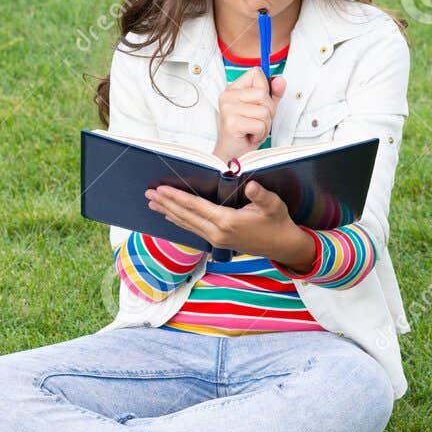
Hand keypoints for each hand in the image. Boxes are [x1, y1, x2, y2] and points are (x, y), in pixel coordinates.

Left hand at [146, 180, 315, 269]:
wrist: (283, 246)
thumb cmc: (277, 222)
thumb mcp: (273, 205)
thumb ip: (260, 195)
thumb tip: (252, 185)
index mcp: (227, 222)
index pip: (196, 207)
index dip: (177, 197)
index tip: (162, 189)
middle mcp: (217, 233)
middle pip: (186, 216)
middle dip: (166, 204)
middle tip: (148, 194)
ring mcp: (216, 239)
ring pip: (187, 224)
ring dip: (169, 213)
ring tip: (153, 204)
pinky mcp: (218, 242)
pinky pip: (193, 230)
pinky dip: (180, 221)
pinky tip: (171, 216)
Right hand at [213, 68, 286, 160]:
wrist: (233, 154)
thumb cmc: (246, 132)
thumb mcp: (262, 109)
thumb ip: (273, 94)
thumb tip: (280, 80)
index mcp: (233, 89)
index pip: (256, 73)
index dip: (265, 89)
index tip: (258, 104)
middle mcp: (228, 95)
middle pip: (263, 93)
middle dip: (267, 111)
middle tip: (256, 121)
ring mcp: (228, 108)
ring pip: (264, 110)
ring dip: (264, 125)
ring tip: (253, 130)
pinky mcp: (233, 122)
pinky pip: (260, 124)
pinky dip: (260, 133)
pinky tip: (250, 136)